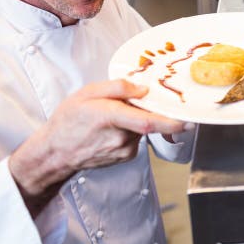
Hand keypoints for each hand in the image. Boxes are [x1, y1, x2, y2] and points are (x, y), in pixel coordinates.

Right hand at [8, 80, 188, 215]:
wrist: (54, 153)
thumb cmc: (68, 121)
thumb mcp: (87, 93)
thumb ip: (117, 87)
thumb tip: (143, 89)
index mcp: (110, 117)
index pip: (147, 122)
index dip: (171, 122)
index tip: (189, 121)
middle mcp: (120, 137)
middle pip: (148, 120)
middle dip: (147, 110)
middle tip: (130, 104)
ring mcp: (124, 150)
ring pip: (143, 128)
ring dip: (137, 120)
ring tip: (112, 118)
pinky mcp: (126, 156)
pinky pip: (137, 137)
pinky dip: (131, 130)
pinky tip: (112, 130)